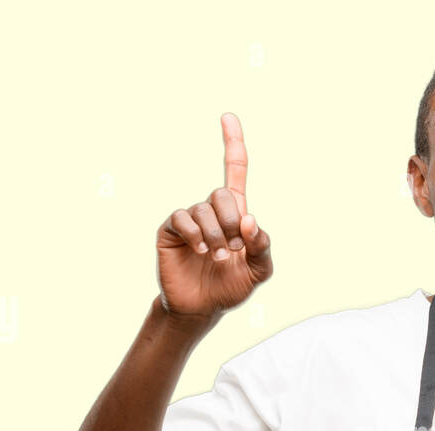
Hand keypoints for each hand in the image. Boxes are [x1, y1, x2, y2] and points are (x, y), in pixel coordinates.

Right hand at [155, 112, 272, 324]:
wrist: (202, 308)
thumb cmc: (231, 287)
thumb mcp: (259, 271)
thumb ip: (263, 246)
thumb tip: (250, 220)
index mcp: (235, 214)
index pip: (235, 170)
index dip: (233, 143)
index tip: (227, 117)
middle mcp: (211, 210)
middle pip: (223, 193)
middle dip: (233, 220)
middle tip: (236, 246)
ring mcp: (190, 219)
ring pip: (204, 209)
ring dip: (216, 235)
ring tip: (218, 256)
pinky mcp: (171, 230)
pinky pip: (183, 218)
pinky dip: (196, 234)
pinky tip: (200, 251)